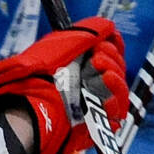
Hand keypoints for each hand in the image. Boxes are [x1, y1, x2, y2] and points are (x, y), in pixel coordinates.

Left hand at [0, 16, 127, 153]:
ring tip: (99, 64)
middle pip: (117, 71)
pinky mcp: (98, 127)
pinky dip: (116, 93)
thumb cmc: (40, 76)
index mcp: (79, 69)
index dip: (113, 45)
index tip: (111, 36)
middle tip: (97, 53)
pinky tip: (107, 79)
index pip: (109, 55)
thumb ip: (87, 32)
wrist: (34, 107)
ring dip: (115, 72)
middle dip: (112, 57)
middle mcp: (88, 88)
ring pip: (120, 90)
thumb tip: (109, 26)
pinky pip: (118, 111)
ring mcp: (94, 109)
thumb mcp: (63, 44)